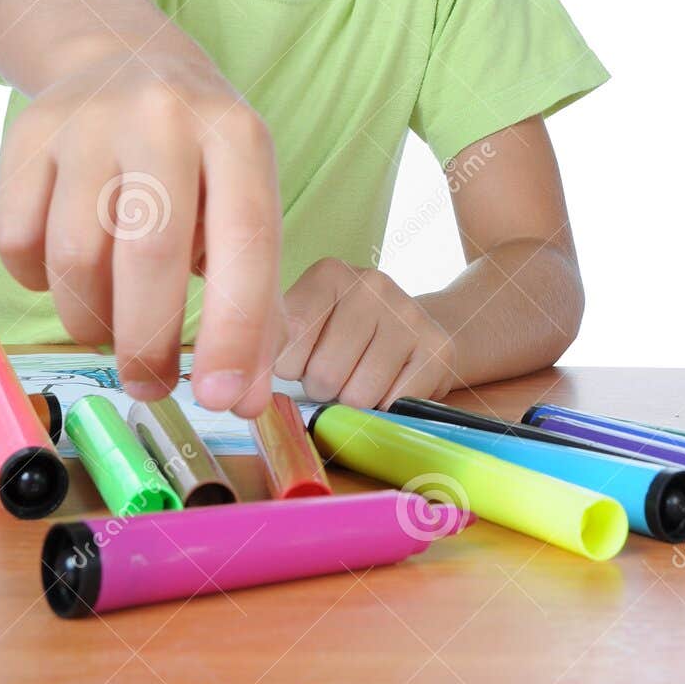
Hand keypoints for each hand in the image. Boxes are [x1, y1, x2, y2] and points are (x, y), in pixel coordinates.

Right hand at [0, 44, 282, 415]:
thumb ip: (252, 301)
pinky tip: (70, 270)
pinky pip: (18, 244)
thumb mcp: (242, 200)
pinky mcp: (26, 135)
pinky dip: (41, 284)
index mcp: (236, 133)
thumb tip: (239, 398)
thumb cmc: (196, 157)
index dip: (235, 329)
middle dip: (147, 343)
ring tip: (111, 322)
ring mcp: (87, 120)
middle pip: (149, 255)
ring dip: (90, 319)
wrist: (120, 55)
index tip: (221, 399)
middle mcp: (162, 116)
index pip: (244, 240)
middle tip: (150, 386)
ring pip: (73, 259)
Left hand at [272, 258, 458, 408]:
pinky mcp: (438, 349)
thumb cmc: (345, 337)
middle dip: (323, 387)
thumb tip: (246, 387)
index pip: (288, 339)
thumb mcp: (306, 326)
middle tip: (338, 371)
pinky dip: (385, 409)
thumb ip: (275, 345)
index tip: (299, 361)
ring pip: (357, 395)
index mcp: (329, 274)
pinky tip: (391, 384)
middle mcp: (372, 284)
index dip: (289, 368)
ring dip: (354, 401)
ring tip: (363, 377)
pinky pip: (393, 405)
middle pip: (323, 373)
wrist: (416, 332)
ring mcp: (408, 315)